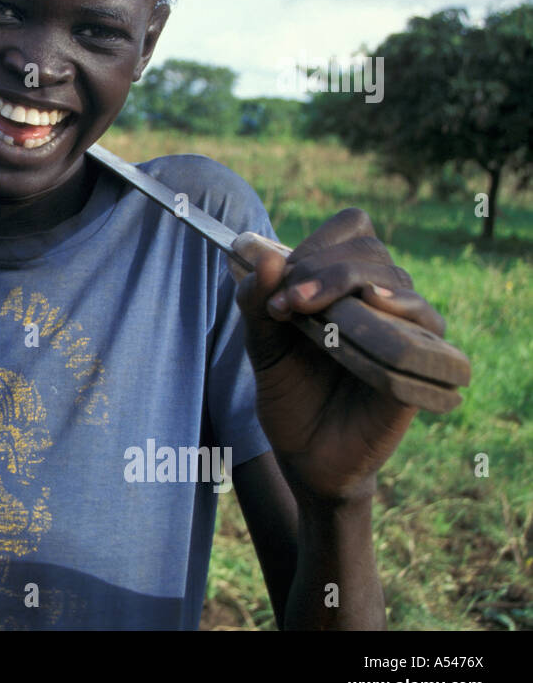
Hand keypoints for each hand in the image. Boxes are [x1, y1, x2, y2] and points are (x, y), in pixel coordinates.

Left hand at [231, 209, 445, 503]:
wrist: (306, 454)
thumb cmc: (289, 394)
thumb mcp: (261, 344)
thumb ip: (256, 301)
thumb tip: (263, 256)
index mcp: (342, 283)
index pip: (351, 228)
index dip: (316, 243)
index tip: (276, 275)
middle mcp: (379, 298)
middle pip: (369, 250)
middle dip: (321, 269)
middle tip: (284, 304)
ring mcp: (404, 328)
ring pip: (393, 282)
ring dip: (343, 288)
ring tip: (305, 315)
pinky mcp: (422, 363)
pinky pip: (426, 325)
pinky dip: (396, 312)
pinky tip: (368, 313)